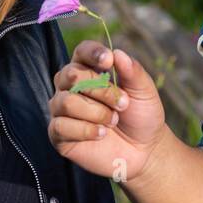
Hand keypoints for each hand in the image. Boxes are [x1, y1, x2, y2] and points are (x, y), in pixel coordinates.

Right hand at [48, 40, 166, 185]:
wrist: (143, 151)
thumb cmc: (141, 116)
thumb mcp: (144, 91)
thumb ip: (133, 71)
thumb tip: (118, 53)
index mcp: (90, 70)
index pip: (82, 51)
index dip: (92, 53)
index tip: (108, 61)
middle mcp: (71, 86)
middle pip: (72, 75)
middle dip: (101, 90)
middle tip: (123, 104)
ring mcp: (62, 109)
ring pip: (66, 101)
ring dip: (96, 112)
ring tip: (112, 121)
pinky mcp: (58, 133)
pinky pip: (61, 125)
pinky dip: (86, 130)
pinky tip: (101, 134)